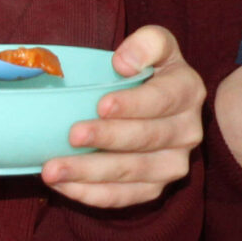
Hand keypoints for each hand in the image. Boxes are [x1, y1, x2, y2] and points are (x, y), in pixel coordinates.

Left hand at [43, 25, 204, 207]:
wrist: (154, 103)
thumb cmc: (147, 70)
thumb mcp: (155, 44)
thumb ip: (147, 43)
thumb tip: (124, 63)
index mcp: (188, 91)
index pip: (164, 100)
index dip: (134, 105)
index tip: (101, 105)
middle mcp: (188, 131)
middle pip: (148, 139)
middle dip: (108, 139)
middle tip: (72, 135)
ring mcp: (173, 164)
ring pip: (133, 173)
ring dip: (90, 173)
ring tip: (52, 170)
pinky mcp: (155, 187)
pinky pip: (125, 197)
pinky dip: (92, 195)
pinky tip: (63, 186)